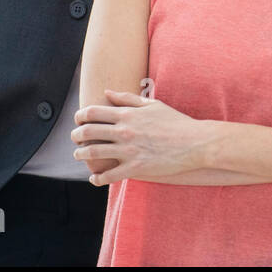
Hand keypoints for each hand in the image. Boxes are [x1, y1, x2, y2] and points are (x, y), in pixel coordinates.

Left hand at [72, 90, 210, 185]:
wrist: (196, 142)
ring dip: (81, 155)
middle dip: (76, 136)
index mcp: (128, 114)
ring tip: (80, 155)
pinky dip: (97, 179)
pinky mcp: (136, 168)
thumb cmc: (176, 122)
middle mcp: (125, 131)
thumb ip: (128, 99)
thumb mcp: (153, 105)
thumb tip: (107, 93)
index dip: (80, 116)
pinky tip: (95, 179)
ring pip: (93, 153)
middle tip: (76, 139)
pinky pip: (108, 176)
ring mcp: (129, 150)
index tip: (78, 120)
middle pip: (87, 132)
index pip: (92, 112)